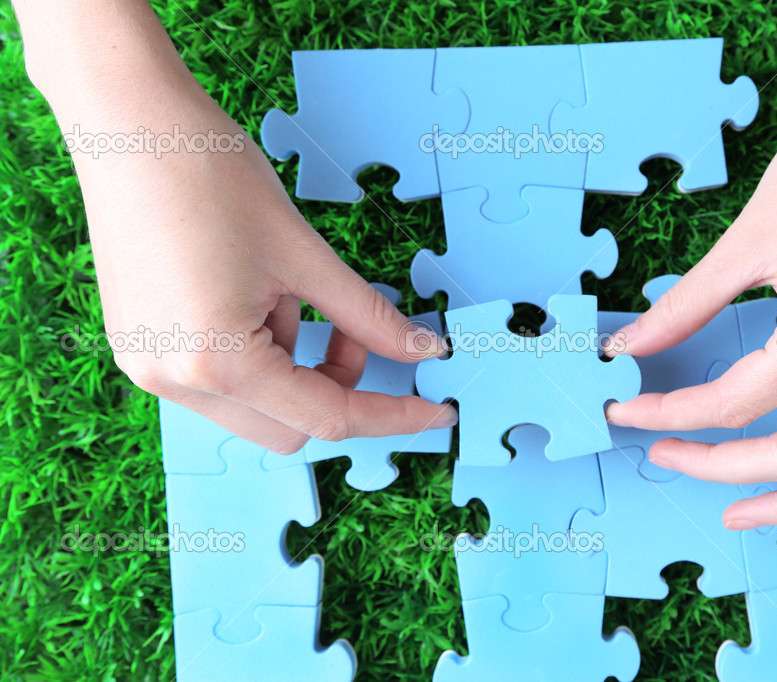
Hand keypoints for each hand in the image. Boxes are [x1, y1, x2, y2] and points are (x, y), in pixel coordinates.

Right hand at [75, 91, 455, 454]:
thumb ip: (369, 316)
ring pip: (255, 406)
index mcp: (217, 364)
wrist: (128, 124)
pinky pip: (219, 380)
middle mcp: (174, 381)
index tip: (435, 411)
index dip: (391, 415)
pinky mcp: (140, 347)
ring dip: (293, 365)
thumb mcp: (306, 255)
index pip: (327, 419)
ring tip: (284, 290)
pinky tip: (252, 293)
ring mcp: (149, 368)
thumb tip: (424, 351)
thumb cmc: (212, 177)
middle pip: (289, 427)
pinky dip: (256, 352)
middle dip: (335, 386)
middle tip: (350, 327)